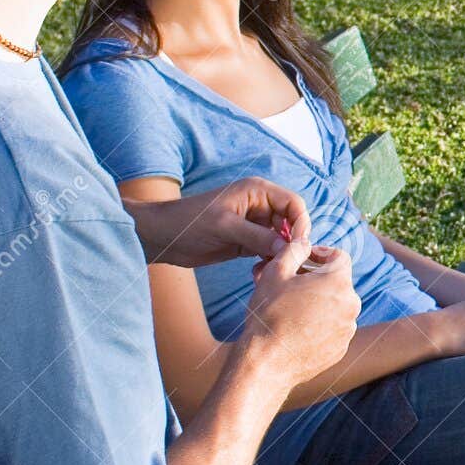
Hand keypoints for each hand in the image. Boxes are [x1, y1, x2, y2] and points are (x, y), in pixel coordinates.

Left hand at [135, 176, 311, 267]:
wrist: (163, 236)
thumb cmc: (189, 222)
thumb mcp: (225, 227)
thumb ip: (258, 236)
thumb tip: (288, 248)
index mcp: (257, 191)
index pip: (294, 204)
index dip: (301, 224)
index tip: (299, 247)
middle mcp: (260, 206)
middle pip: (292, 223)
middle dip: (292, 243)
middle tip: (287, 264)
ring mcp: (254, 225)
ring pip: (282, 240)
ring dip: (280, 256)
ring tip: (271, 271)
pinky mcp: (246, 242)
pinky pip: (268, 252)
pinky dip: (269, 262)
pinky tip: (259, 273)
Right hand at [244, 240, 359, 389]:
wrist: (267, 363)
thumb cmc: (269, 314)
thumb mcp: (276, 272)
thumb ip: (294, 249)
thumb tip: (304, 241)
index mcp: (339, 282)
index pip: (339, 256)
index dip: (320, 253)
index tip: (303, 260)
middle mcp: (351, 305)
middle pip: (337, 281)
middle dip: (316, 279)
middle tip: (290, 284)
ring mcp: (348, 329)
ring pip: (335, 305)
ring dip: (318, 301)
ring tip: (291, 307)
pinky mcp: (341, 349)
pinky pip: (333, 328)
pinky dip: (320, 323)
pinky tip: (296, 328)